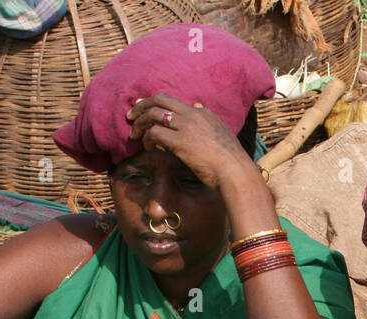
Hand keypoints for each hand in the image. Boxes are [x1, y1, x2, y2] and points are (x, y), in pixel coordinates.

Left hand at [126, 94, 255, 190]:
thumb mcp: (221, 134)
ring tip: (134, 134)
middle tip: (130, 116)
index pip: (173, 101)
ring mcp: (187, 126)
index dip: (155, 103)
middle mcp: (193, 114)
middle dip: (141, 105)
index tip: (143, 106)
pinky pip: (155, 133)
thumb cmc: (231, 161)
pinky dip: (147, 139)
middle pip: (160, 100)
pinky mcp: (181, 142)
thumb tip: (198, 105)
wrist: (236, 172)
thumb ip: (207, 121)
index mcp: (203, 113)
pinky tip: (147, 147)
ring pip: (153, 114)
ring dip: (140, 123)